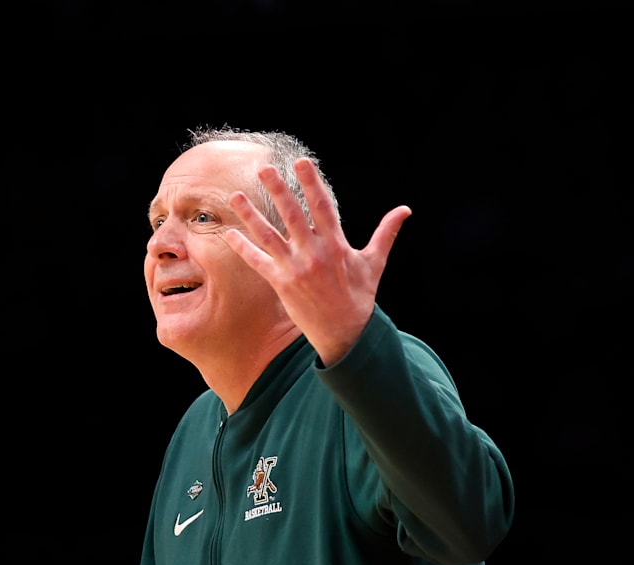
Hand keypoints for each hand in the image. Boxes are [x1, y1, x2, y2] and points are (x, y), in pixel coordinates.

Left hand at [224, 157, 412, 365]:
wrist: (346, 333)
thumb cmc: (360, 296)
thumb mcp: (375, 262)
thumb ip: (386, 233)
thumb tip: (405, 210)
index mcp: (337, 244)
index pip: (323, 206)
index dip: (311, 183)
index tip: (301, 162)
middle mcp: (315, 254)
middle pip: (292, 215)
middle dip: (278, 190)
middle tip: (264, 169)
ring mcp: (296, 269)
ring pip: (269, 236)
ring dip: (251, 215)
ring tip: (235, 195)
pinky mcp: (282, 284)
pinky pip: (258, 262)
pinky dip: (243, 248)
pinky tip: (228, 233)